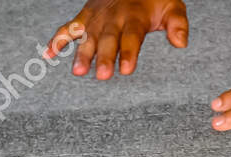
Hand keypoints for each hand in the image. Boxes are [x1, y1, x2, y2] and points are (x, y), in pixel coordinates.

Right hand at [45, 0, 188, 78]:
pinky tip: (49, 54)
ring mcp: (96, 17)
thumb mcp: (172, 6)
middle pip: (108, 39)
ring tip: (78, 71)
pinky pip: (68, 27)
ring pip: (87, 36)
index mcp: (134, 16)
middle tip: (103, 76)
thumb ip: (178, 24)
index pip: (132, 36)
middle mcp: (113, 16)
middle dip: (105, 57)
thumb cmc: (155, 0)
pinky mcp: (85, 17)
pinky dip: (57, 39)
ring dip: (82, 53)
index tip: (126, 70)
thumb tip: (181, 43)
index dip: (129, 52)